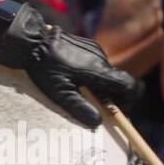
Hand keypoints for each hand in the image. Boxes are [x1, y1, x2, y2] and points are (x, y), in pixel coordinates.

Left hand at [0, 3, 135, 126]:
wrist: (34, 41)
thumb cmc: (46, 69)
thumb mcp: (60, 94)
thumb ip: (80, 108)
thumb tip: (97, 122)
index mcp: (98, 72)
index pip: (128, 85)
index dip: (129, 100)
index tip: (120, 111)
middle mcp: (102, 59)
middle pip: (118, 81)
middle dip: (112, 97)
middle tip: (97, 107)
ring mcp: (96, 50)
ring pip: (107, 73)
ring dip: (101, 85)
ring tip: (82, 91)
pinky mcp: (89, 45)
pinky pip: (98, 63)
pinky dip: (94, 74)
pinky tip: (76, 76)